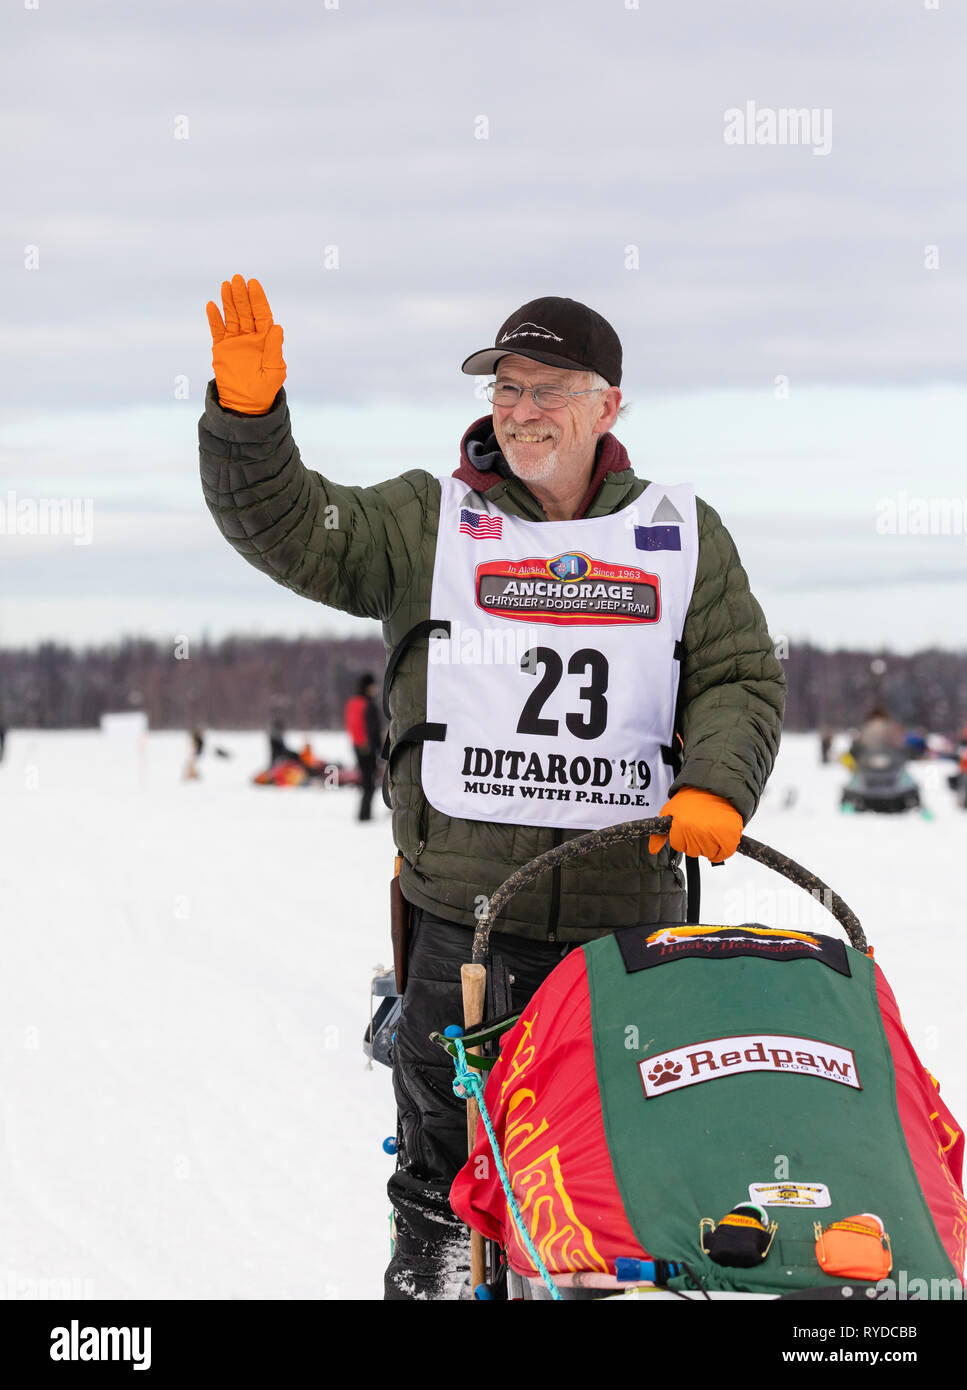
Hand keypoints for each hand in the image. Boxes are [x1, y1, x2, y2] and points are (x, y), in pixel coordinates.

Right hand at [206, 273, 285, 414]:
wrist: (244, 406)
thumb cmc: (263, 391)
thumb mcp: (273, 372)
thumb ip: (274, 350)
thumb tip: (277, 327)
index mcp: (266, 341)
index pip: (262, 315)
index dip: (258, 299)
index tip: (253, 284)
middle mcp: (251, 338)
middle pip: (246, 312)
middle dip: (242, 296)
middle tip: (237, 279)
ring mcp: (236, 342)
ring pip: (232, 317)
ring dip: (229, 301)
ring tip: (226, 285)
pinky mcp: (222, 349)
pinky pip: (217, 330)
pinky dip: (215, 319)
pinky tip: (212, 305)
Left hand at [647, 786, 742, 860]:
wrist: (715, 786)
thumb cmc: (691, 798)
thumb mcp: (670, 810)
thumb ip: (659, 833)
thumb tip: (653, 850)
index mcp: (681, 827)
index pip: (679, 846)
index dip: (681, 837)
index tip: (685, 828)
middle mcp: (698, 832)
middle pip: (693, 850)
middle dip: (694, 841)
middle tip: (698, 827)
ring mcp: (715, 835)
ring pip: (708, 853)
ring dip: (708, 846)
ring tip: (709, 830)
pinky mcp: (730, 835)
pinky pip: (724, 853)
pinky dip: (721, 852)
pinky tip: (719, 843)